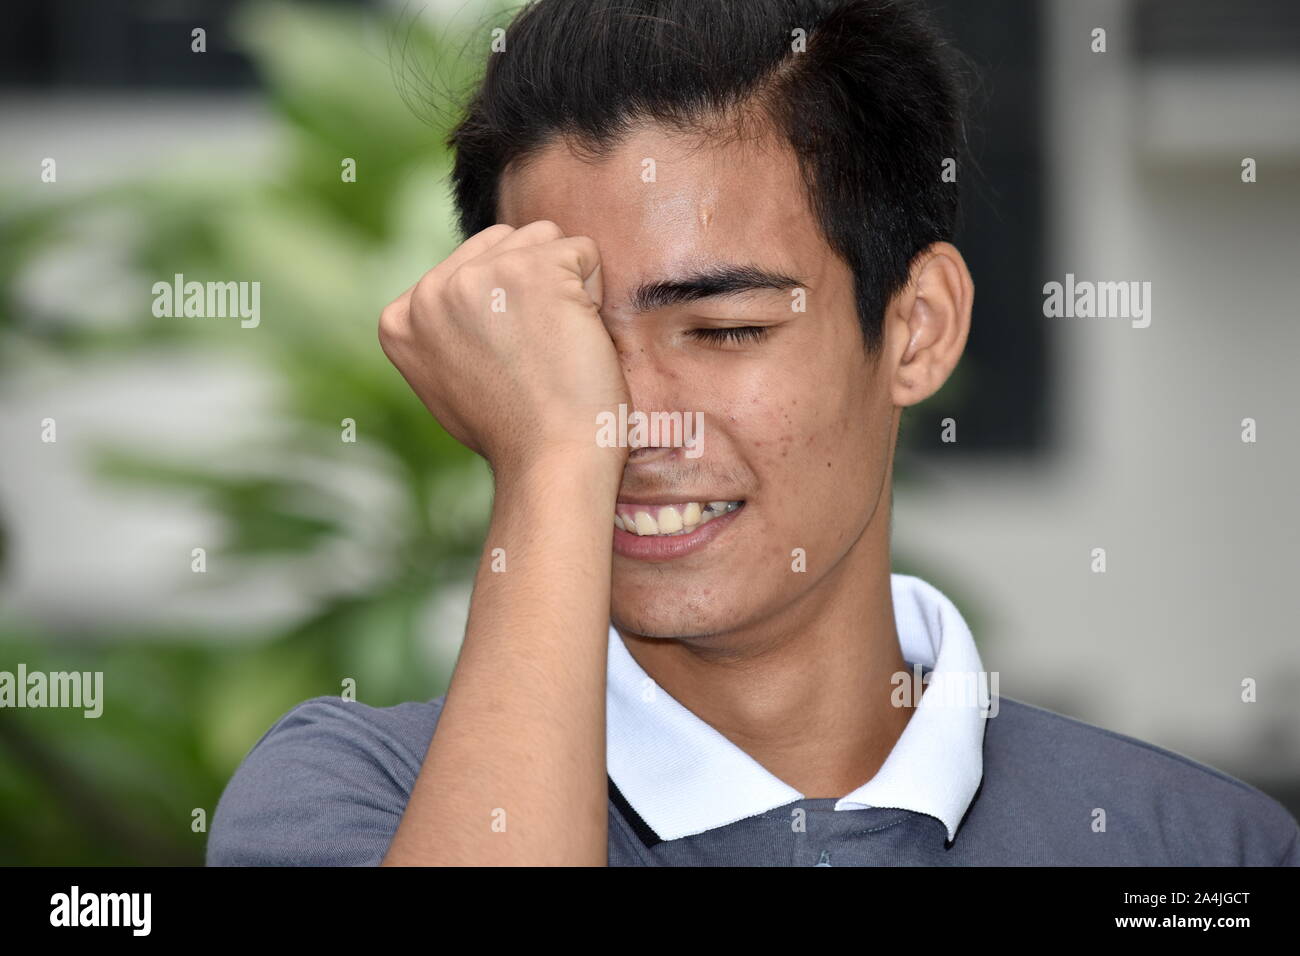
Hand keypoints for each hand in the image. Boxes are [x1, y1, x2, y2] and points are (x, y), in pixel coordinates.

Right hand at [379, 220, 630, 476]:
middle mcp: (430, 291)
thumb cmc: (516, 434)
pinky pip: (583, 252)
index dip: (505, 307)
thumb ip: (448, 327)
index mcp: (400, 318)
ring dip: (566, 285)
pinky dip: (594, 292)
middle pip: (505, 241)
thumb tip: (465, 287)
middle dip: (535, 286)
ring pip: (544, 237)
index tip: (507, 364)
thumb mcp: (449, 379)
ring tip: (554, 345)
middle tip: (536, 354)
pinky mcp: (533, 271)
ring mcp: (478, 276)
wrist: (551, 463)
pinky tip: (576, 340)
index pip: (469, 265)